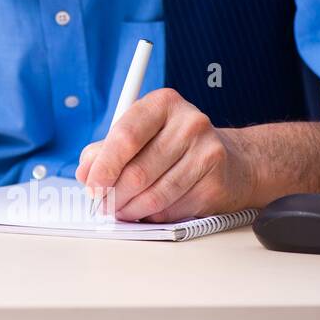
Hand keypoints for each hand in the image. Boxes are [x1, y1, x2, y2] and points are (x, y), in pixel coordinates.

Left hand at [74, 88, 259, 221]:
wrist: (233, 159)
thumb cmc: (175, 144)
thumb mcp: (140, 133)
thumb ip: (107, 149)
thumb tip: (85, 172)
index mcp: (163, 104)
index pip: (124, 137)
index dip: (103, 167)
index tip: (92, 184)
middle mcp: (189, 124)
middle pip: (137, 171)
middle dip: (113, 194)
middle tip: (102, 204)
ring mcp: (207, 153)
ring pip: (154, 195)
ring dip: (130, 210)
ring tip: (119, 211)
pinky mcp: (216, 183)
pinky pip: (173, 209)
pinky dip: (153, 215)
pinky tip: (146, 211)